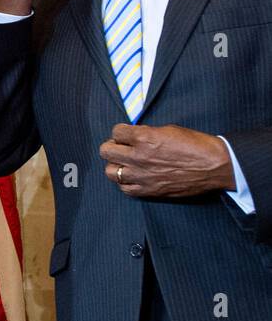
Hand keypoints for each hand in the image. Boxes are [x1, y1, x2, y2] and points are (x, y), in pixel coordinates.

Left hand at [98, 123, 234, 198]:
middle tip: (122, 147)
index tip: (127, 134)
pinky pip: (125, 189)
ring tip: (127, 163)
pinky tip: (134, 177)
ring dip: (116, 165)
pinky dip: (126, 182)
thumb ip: (146, 133)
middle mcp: (138, 157)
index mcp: (144, 138)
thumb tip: (133, 136)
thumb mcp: (168, 130)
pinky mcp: (149, 190)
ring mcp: (142, 176)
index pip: (116, 132)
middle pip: (106, 151)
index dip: (121, 132)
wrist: (215, 166)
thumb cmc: (196, 145)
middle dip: (113, 146)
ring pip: (110, 172)